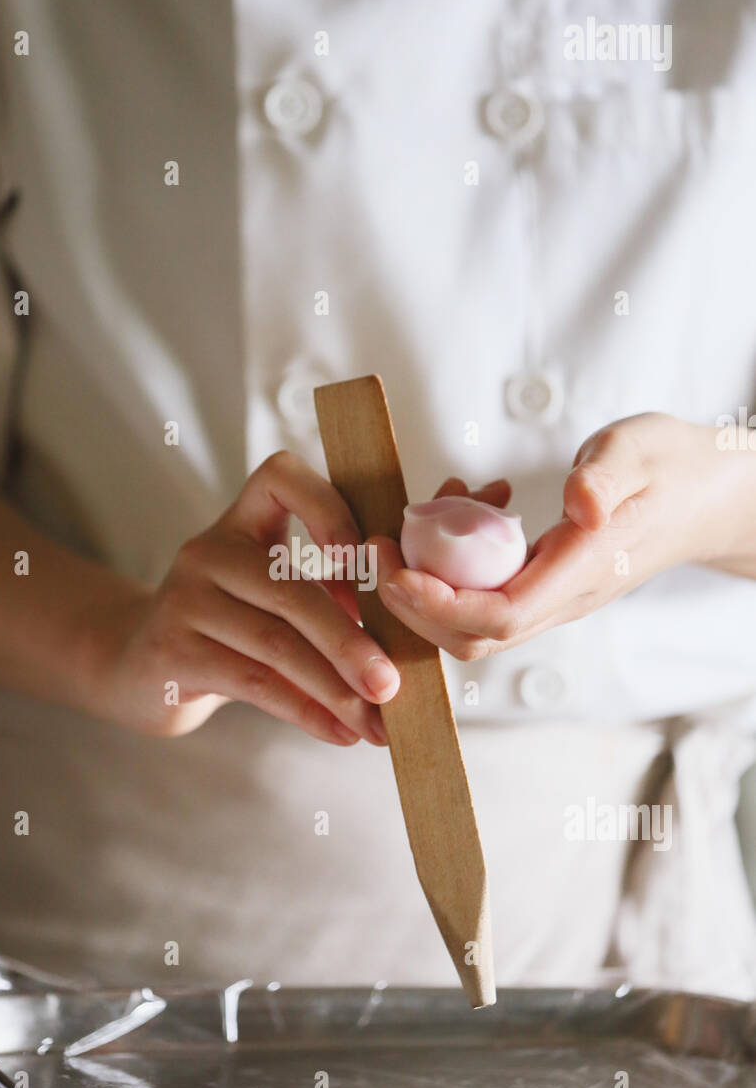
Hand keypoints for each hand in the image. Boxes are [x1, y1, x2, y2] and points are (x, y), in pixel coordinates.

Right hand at [95, 451, 399, 739]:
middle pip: (292, 591)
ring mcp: (183, 601)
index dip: (331, 512)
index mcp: (240, 523)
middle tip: (390, 684)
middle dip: (351, 642)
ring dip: (333, 688)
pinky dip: (304, 711)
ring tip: (373, 721)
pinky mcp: (171, 651)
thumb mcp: (264, 597)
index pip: (281, 478)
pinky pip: (253, 682)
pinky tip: (336, 731)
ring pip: (275, 644)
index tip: (362, 565)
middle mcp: (207, 552)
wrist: (136, 668)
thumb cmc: (224, 631)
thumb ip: (320, 602)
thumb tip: (398, 646)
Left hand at [372, 412, 749, 660]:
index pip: (501, 616)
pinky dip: (455, 561)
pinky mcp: (544, 585)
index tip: (394, 567)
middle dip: (414, 604)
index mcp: (584, 571)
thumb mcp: (640, 450)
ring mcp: (554, 598)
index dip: (438, 604)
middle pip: (474, 637)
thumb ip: (606, 477)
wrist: (708, 494)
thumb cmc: (674, 465)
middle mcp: (565, 599)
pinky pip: (485, 593)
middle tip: (378, 546)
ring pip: (473, 622)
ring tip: (421, 510)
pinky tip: (464, 501)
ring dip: (429, 580)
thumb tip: (578, 504)